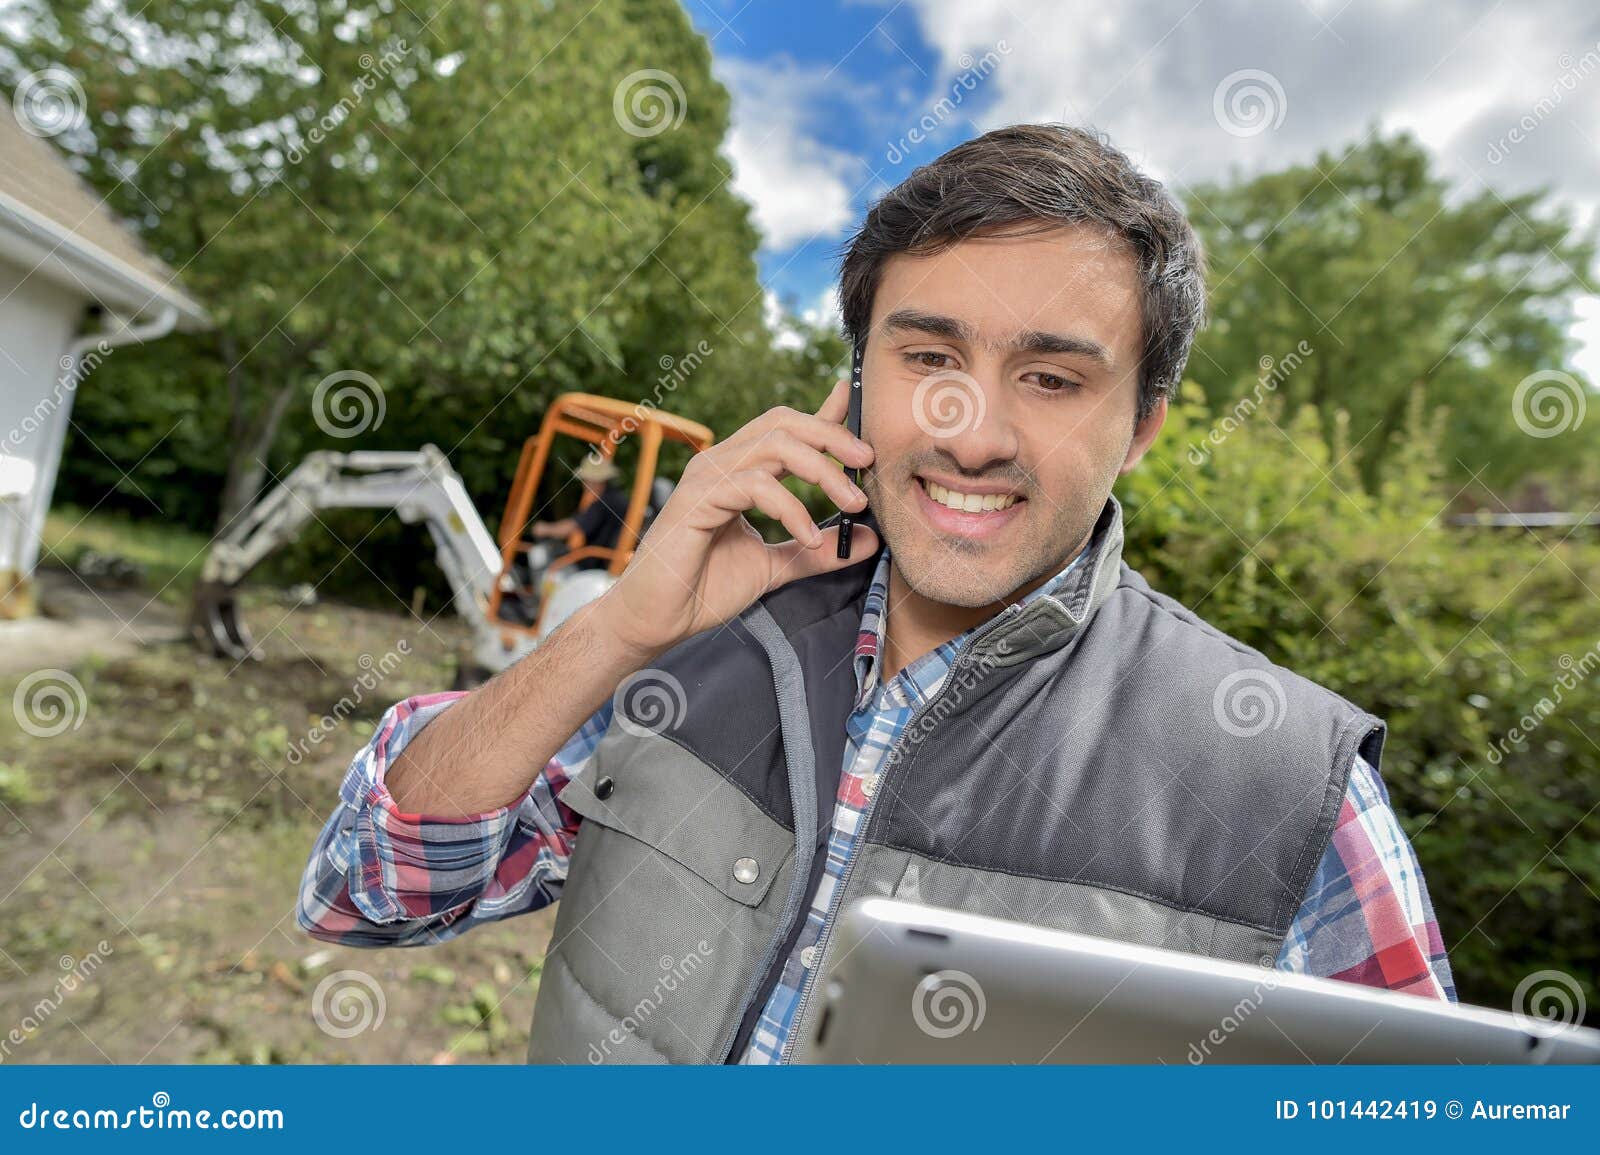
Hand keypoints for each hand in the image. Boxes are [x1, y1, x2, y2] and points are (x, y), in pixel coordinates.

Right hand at [600, 379, 875, 657]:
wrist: (657, 619)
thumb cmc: (704, 589)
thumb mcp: (776, 566)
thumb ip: (818, 550)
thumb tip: (868, 538)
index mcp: (740, 471)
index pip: (787, 428)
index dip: (825, 415)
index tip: (862, 414)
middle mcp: (722, 462)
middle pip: (784, 423)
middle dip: (832, 436)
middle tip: (868, 462)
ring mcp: (707, 476)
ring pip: (775, 446)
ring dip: (822, 472)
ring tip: (852, 505)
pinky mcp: (697, 498)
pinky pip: (755, 485)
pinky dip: (791, 508)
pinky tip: (808, 536)